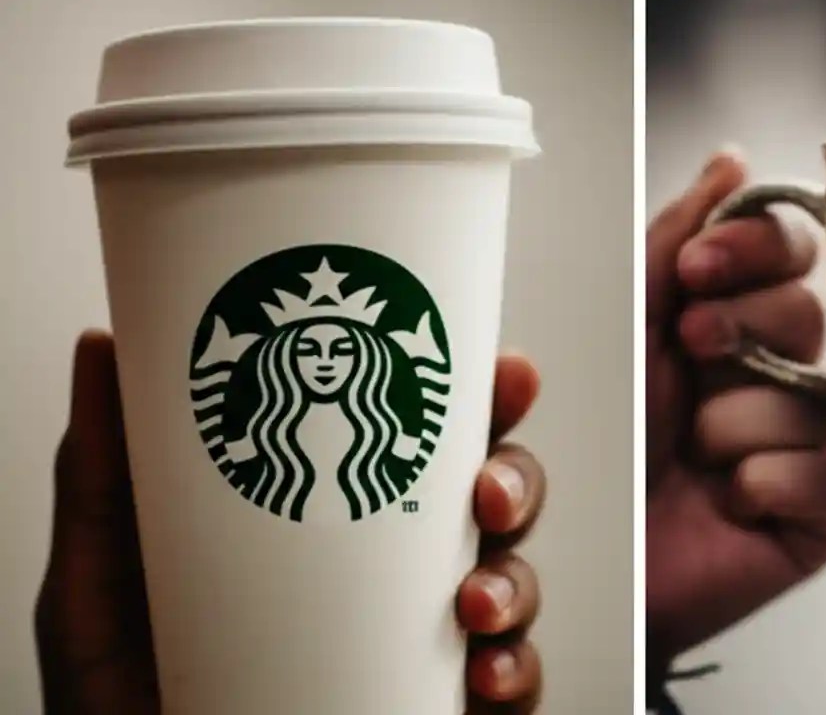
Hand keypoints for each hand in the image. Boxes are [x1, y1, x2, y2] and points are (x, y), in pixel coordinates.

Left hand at [34, 332, 546, 713]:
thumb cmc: (122, 700)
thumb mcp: (99, 587)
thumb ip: (100, 479)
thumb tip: (103, 352)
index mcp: (331, 526)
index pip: (418, 442)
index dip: (474, 400)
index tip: (502, 375)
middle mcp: (390, 577)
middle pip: (488, 501)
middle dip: (514, 480)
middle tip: (487, 494)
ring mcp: (422, 644)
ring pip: (513, 583)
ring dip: (516, 581)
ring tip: (475, 604)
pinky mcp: (443, 710)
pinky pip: (515, 682)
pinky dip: (519, 672)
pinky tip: (485, 674)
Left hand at [646, 151, 825, 667]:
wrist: (605, 557)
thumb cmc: (616, 446)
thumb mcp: (633, 331)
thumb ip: (678, 242)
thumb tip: (731, 160)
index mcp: (746, 322)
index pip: (794, 253)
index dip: (759, 249)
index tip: (699, 269)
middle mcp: (787, 375)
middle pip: (811, 313)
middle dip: (742, 329)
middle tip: (690, 352)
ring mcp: (812, 442)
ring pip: (809, 401)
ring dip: (728, 427)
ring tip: (690, 457)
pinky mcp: (823, 511)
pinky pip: (825, 476)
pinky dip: (762, 486)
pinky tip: (727, 500)